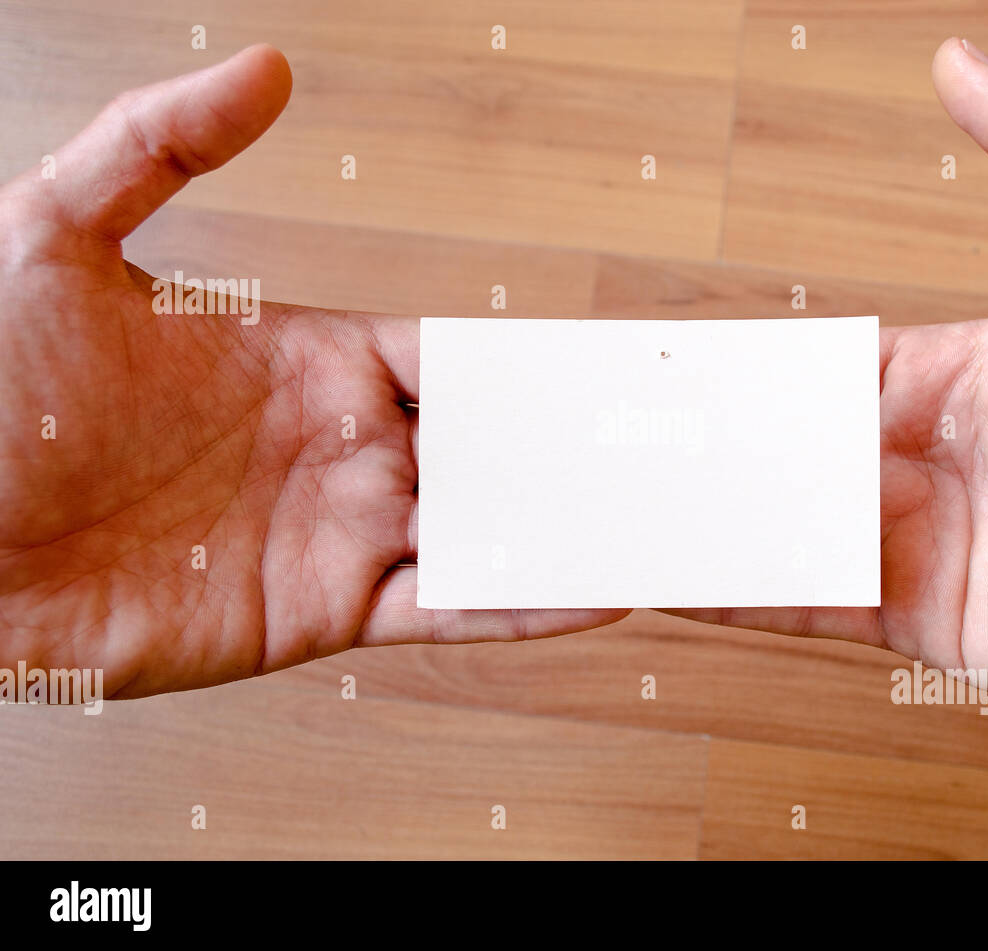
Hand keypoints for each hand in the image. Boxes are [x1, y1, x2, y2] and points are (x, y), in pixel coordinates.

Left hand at [0, 46, 626, 698]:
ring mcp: (342, 532)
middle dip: (573, 445)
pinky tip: (603, 589)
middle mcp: (343, 448)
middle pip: (492, 444)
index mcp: (310, 358)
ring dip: (574, 524)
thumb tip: (269, 68)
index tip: (607, 362)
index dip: (530, 361)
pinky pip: (453, 607)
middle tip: (665, 442)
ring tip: (661, 516)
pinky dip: (532, 603)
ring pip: (492, 528)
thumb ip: (164, 144)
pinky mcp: (323, 613)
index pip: (452, 355)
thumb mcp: (57, 232)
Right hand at [667, 38, 987, 735]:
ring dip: (714, 512)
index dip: (759, 368)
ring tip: (633, 501)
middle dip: (720, 444)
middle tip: (634, 438)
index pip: (832, 367)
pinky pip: (810, 602)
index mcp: (963, 376)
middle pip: (795, 449)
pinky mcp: (924, 620)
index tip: (683, 366)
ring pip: (788, 524)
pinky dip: (739, 590)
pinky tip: (676, 570)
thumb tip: (960, 63)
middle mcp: (933, 461)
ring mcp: (924, 545)